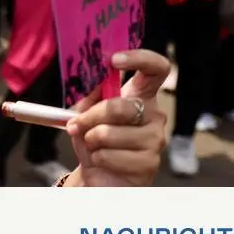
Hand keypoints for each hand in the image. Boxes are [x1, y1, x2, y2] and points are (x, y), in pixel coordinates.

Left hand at [65, 50, 169, 186]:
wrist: (97, 174)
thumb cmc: (94, 140)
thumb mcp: (86, 113)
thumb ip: (90, 96)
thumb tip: (95, 81)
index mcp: (141, 96)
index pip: (156, 68)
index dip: (139, 58)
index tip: (114, 60)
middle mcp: (154, 115)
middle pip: (122, 106)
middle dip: (91, 116)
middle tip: (77, 125)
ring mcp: (155, 140)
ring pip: (110, 134)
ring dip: (91, 141)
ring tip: (94, 147)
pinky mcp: (149, 164)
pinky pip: (110, 156)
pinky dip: (97, 159)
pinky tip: (103, 161)